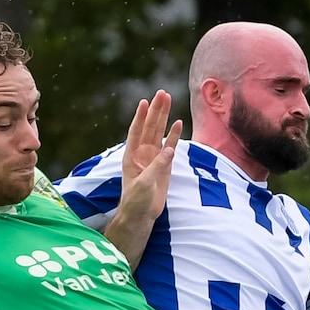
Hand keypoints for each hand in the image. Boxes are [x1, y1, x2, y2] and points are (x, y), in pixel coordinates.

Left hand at [119, 90, 183, 224]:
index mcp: (131, 156)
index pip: (136, 131)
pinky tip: (178, 123)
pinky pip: (170, 147)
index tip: (145, 102)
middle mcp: (141, 153)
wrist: (141, 216)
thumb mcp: (144, 183)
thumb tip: (170, 149)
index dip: (140, 117)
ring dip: (163, 117)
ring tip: (168, 100)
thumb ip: (157, 166)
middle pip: (149, 127)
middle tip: (162, 93)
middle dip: (155, 110)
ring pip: (159, 133)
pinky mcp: (164, 166)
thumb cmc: (136, 201)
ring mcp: (153, 158)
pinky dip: (174, 135)